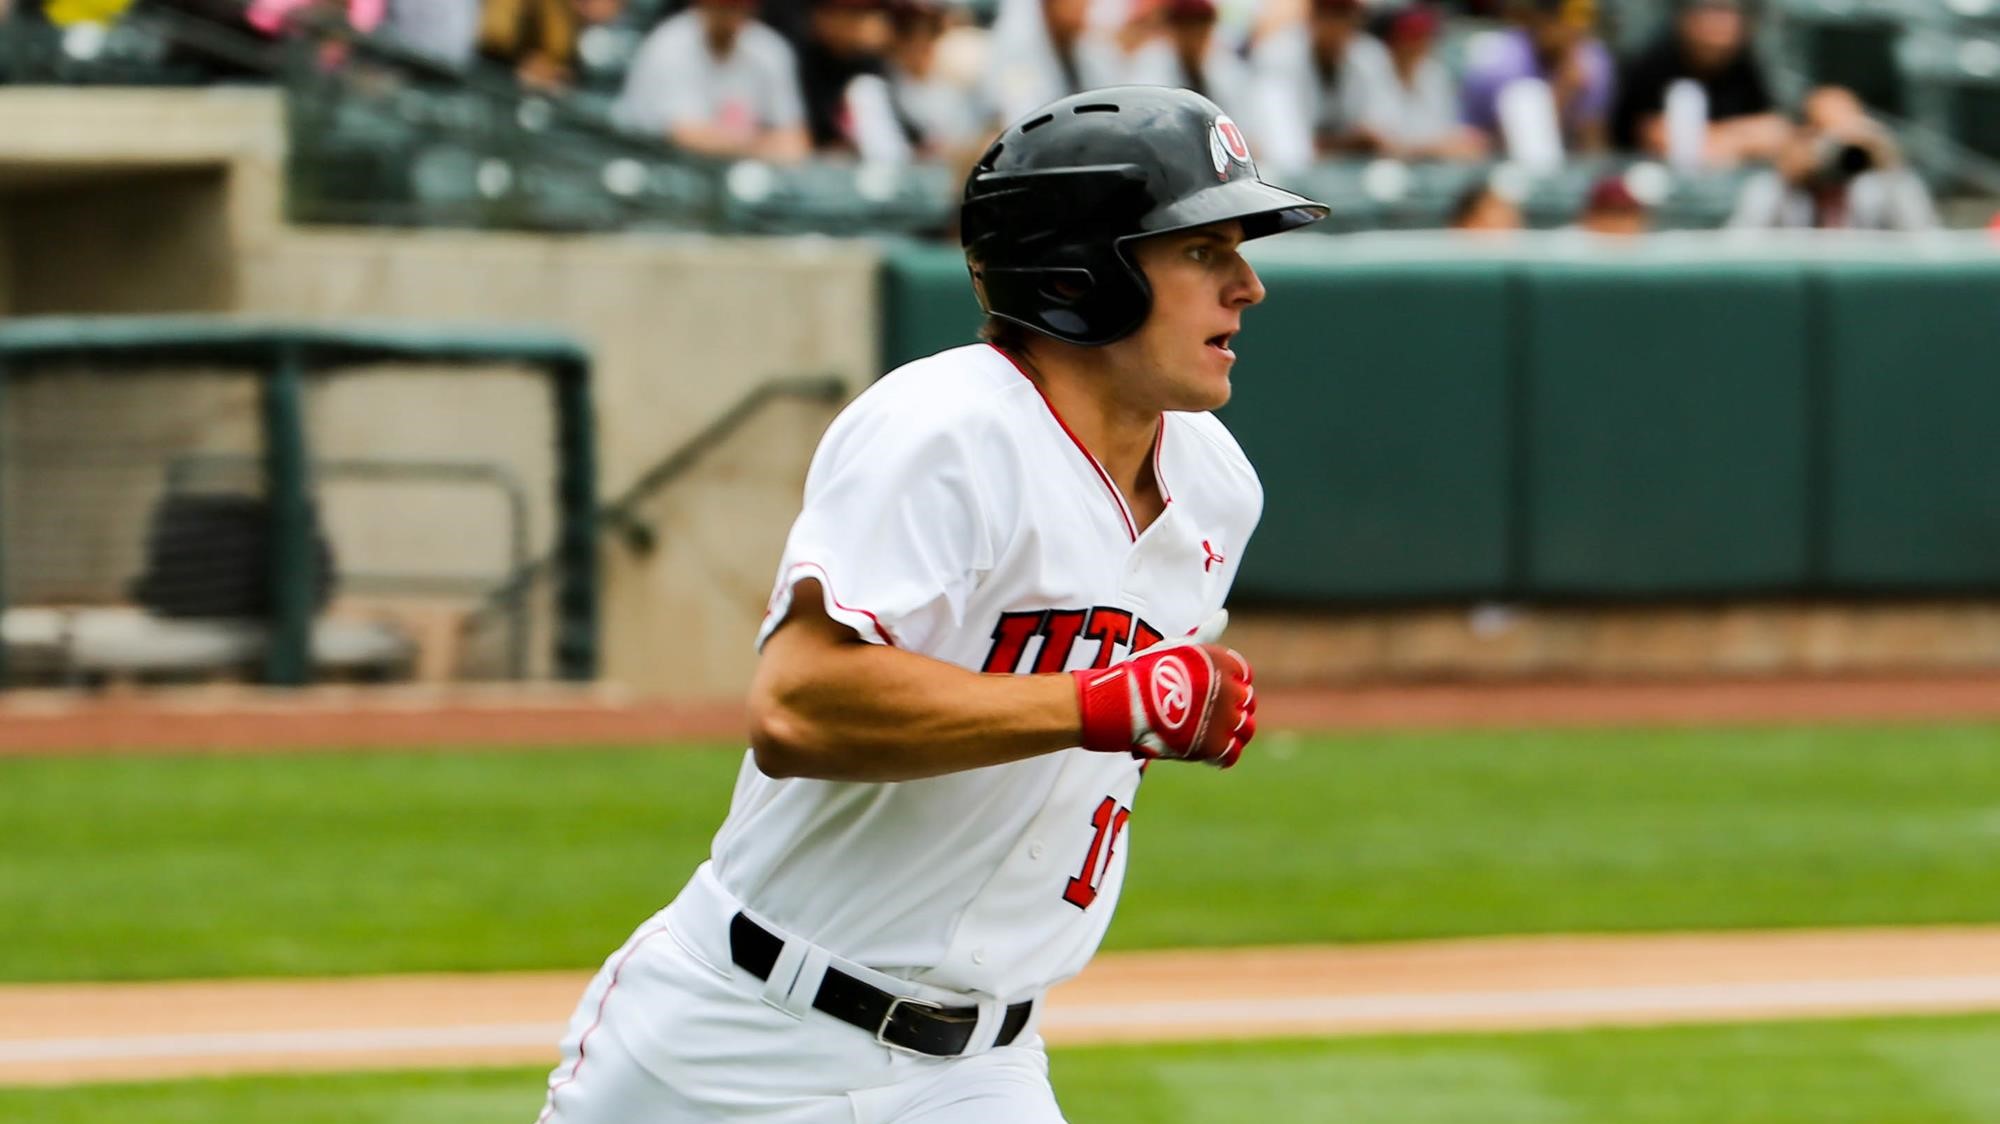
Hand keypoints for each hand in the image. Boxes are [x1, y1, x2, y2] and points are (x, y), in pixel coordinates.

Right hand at [1072, 638, 1255, 767]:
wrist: (1125, 703)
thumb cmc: (1145, 672)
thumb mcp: (1176, 647)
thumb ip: (1204, 635)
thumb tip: (1223, 615)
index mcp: (1224, 663)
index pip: (1244, 675)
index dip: (1231, 685)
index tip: (1215, 692)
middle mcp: (1230, 689)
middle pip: (1247, 702)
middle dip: (1234, 709)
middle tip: (1212, 716)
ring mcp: (1225, 718)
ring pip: (1246, 729)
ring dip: (1233, 732)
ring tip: (1212, 734)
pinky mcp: (1215, 745)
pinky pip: (1232, 753)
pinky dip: (1223, 755)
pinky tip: (1209, 754)